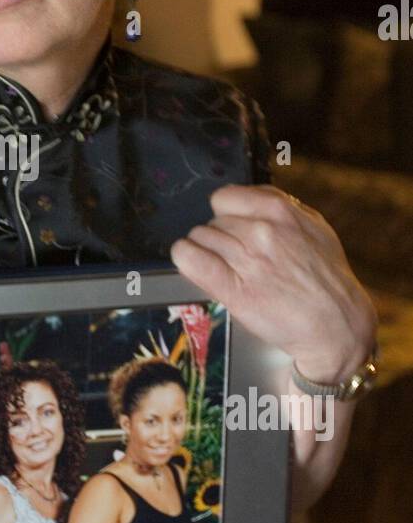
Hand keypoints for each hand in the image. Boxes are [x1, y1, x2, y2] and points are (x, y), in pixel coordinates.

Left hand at [170, 185, 376, 383]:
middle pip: (212, 222)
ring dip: (206, 252)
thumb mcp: (315, 228)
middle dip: (220, 238)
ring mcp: (247, 260)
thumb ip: (283, 208)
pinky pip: (192, 260)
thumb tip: (251, 198)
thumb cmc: (328, 280)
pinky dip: (185, 258)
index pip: (225, 198)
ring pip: (200, 239)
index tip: (232, 228)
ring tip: (226, 268)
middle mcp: (261, 232)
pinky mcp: (234, 290)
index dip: (225, 214)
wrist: (337, 325)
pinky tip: (190, 262)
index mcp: (280, 211)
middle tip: (236, 258)